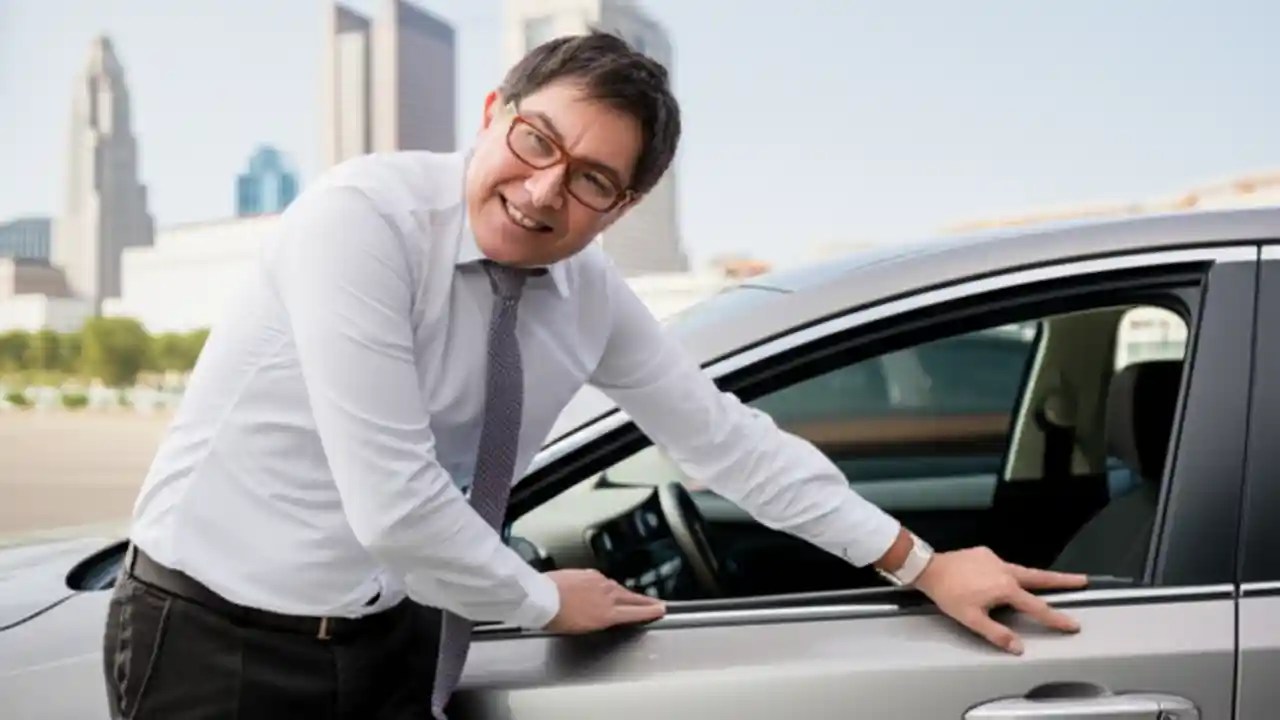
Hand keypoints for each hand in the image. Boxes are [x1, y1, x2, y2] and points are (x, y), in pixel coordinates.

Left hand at [542, 569, 666, 633]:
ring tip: (632, 598)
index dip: (650, 611)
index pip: (635, 611)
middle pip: (632, 597)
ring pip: (618, 588)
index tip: (660, 609)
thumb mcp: (581, 628)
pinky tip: (606, 588)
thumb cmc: (556, 617)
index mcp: (607, 613)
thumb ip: (598, 620)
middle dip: (646, 601)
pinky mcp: (588, 574)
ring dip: (626, 594)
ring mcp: (598, 582)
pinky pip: (604, 581)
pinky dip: (608, 586)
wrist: (541, 597)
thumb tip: (604, 617)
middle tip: (657, 603)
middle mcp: (607, 595)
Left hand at [913, 546, 1087, 654]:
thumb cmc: (949, 594)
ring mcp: (995, 559)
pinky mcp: (985, 553)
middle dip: (1062, 580)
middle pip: (1040, 578)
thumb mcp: (971, 619)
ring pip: (1022, 570)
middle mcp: (1005, 570)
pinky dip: (1007, 573)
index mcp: (1005, 588)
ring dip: (1037, 576)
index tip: (1073, 624)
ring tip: (1049, 581)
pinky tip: (1001, 579)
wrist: (929, 568)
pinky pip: (1001, 565)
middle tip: (1082, 580)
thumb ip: (996, 633)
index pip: (1037, 607)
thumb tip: (1018, 646)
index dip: (1056, 618)